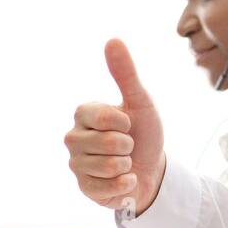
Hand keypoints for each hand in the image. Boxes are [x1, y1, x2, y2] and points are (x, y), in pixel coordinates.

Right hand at [64, 38, 166, 214]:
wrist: (153, 168)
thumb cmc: (144, 132)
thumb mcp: (140, 101)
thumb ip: (125, 73)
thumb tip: (113, 39)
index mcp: (84, 114)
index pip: (102, 116)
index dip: (124, 122)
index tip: (129, 123)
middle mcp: (74, 137)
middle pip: (105, 143)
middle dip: (127, 146)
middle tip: (128, 146)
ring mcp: (76, 164)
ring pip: (105, 166)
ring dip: (126, 165)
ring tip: (126, 162)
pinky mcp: (83, 188)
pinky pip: (105, 188)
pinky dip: (124, 184)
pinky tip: (125, 179)